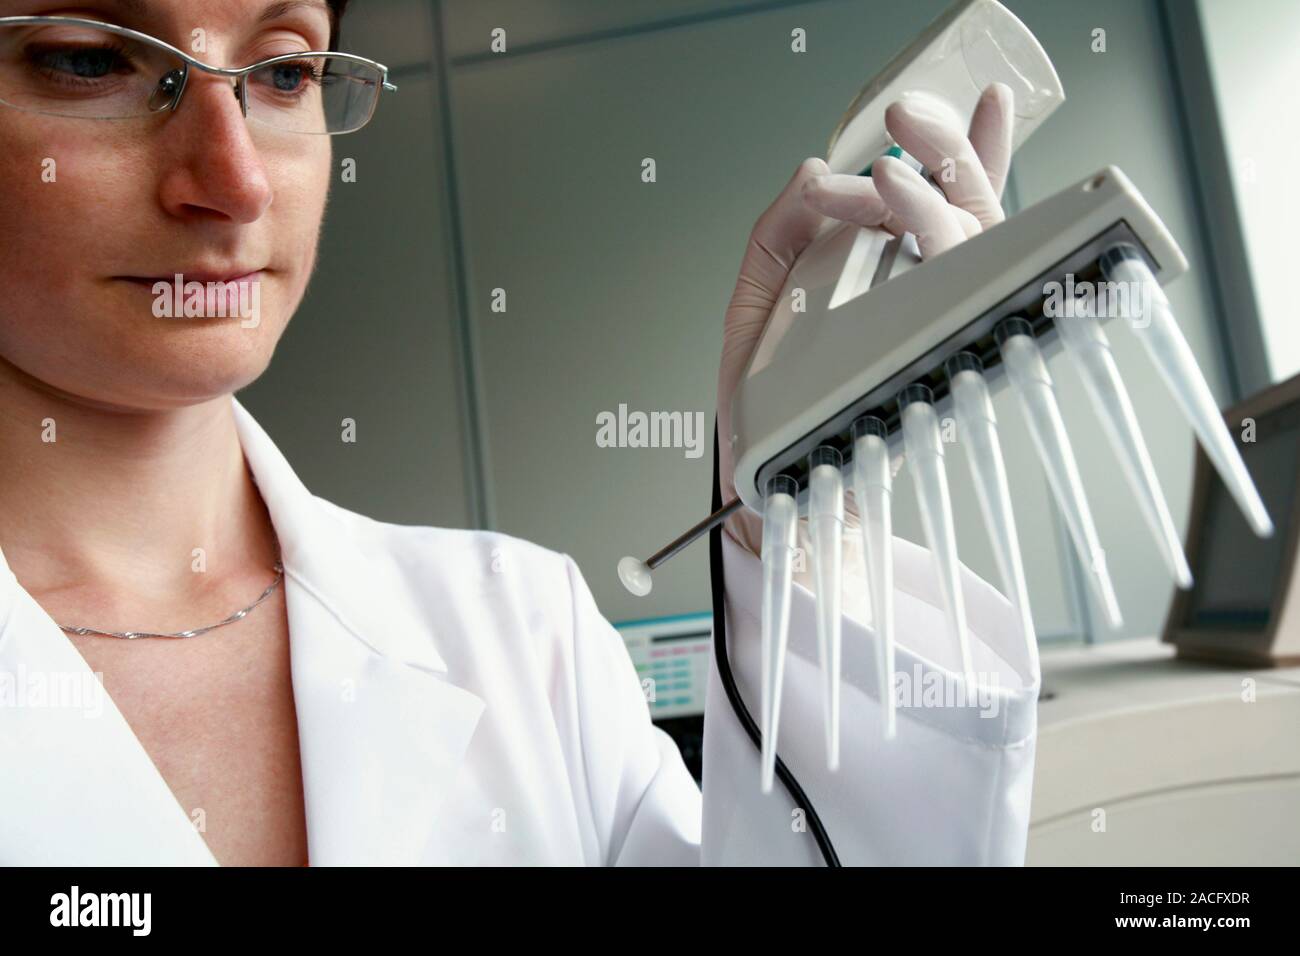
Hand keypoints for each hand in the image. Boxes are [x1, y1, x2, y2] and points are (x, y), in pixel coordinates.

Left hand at [716, 83, 1014, 555]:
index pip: (938, 202)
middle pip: (966, 212)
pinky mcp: (935, 371)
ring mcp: (933, 334)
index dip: (957, 148)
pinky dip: (944, 259)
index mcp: (886, 277)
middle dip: (945, 154)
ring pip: (969, 252)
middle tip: (911, 121)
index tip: (941, 109)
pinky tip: (917, 228)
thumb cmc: (769, 410)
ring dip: (932, 204)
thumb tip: (812, 174)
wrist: (765, 491)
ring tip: (887, 182)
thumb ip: (776, 235)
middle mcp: (921, 300)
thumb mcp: (756, 305)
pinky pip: (959, 309)